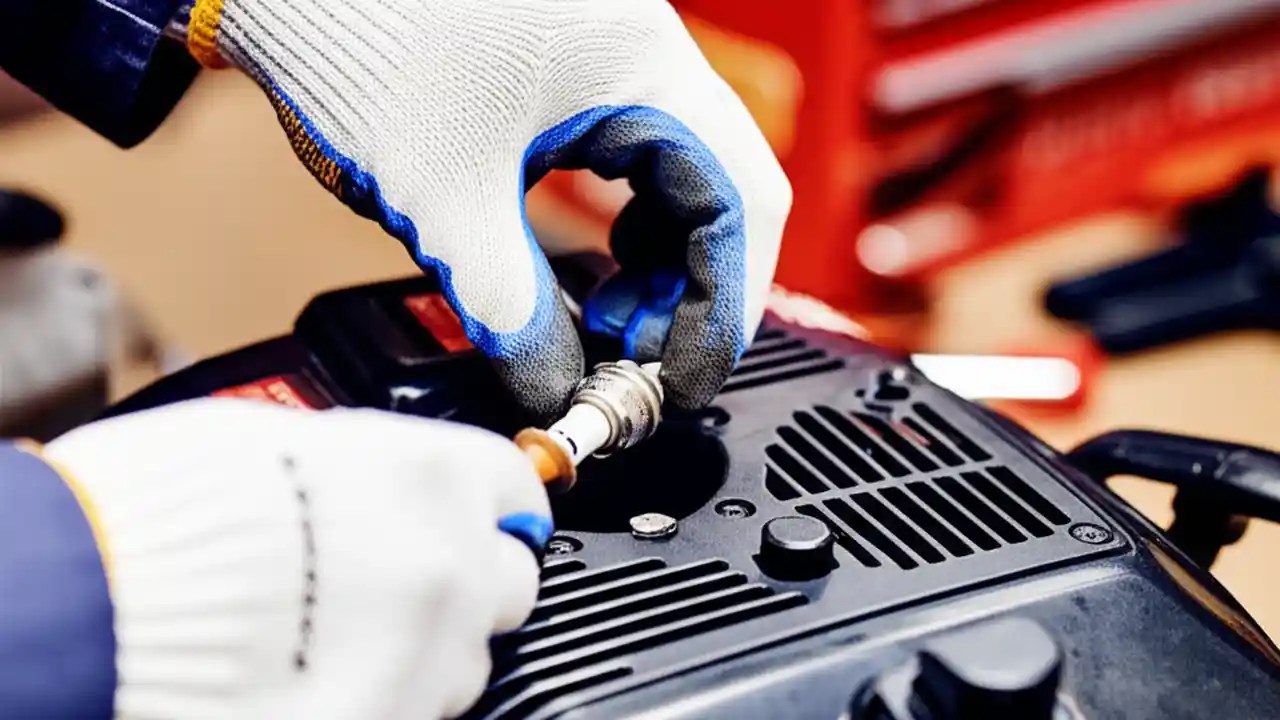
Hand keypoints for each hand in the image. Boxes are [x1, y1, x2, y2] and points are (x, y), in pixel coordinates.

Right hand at [44, 399, 549, 718]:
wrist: (95, 603)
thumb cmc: (164, 510)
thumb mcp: (279, 442)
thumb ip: (362, 464)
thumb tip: (377, 478)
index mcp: (428, 476)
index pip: (517, 489)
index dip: (496, 505)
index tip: (488, 517)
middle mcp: (449, 565)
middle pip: (506, 581)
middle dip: (466, 581)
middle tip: (401, 584)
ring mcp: (427, 656)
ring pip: (464, 658)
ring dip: (424, 649)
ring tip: (341, 639)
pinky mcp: (394, 719)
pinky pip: (417, 709)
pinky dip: (385, 696)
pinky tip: (322, 679)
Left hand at [186, 0, 792, 417]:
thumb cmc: (359, 40)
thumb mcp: (446, 202)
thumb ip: (513, 310)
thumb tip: (555, 389)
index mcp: (639, 67)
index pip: (738, 202)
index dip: (722, 307)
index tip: (683, 379)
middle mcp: (645, 52)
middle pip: (724, 193)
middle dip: (690, 291)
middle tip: (634, 358)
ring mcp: (614, 56)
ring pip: (686, 179)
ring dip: (660, 262)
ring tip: (607, 322)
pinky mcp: (577, 70)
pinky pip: (639, 159)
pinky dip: (628, 226)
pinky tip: (588, 266)